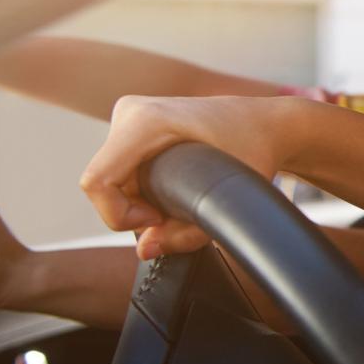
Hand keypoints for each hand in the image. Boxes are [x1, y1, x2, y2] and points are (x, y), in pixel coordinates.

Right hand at [79, 95, 294, 258]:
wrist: (266, 124)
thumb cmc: (254, 152)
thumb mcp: (228, 198)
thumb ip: (187, 232)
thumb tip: (144, 250)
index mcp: (145, 121)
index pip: (98, 181)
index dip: (120, 214)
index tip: (159, 220)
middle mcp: (130, 113)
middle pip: (106, 186)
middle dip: (135, 212)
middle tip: (180, 214)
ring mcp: (129, 117)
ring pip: (113, 182)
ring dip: (141, 202)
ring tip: (183, 198)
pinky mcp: (133, 127)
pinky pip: (121, 172)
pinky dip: (143, 191)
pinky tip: (175, 188)